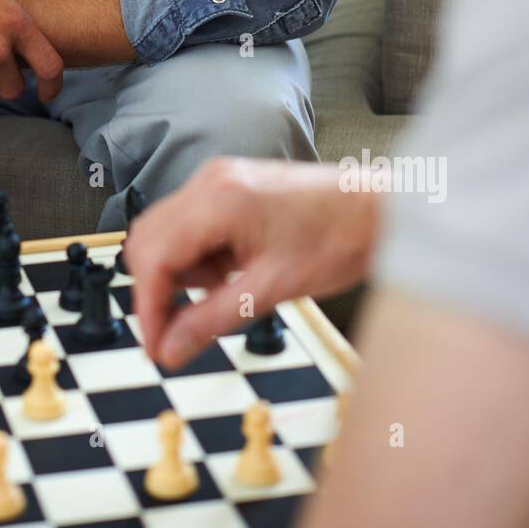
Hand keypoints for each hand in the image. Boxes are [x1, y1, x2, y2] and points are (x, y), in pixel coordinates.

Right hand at [125, 157, 378, 368]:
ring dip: (179, 271)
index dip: (148, 308)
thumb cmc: (340, 238)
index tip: (157, 346)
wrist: (380, 208)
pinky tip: (229, 271)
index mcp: (219, 201)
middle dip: (156, 289)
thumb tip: (170, 349)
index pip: (154, 258)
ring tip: (223, 290)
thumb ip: (211, 320)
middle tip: (178, 330)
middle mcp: (210, 181)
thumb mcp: (272, 289)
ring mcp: (218, 178)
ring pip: (165, 232)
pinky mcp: (228, 185)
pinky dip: (197, 255)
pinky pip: (189, 223)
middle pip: (148, 240)